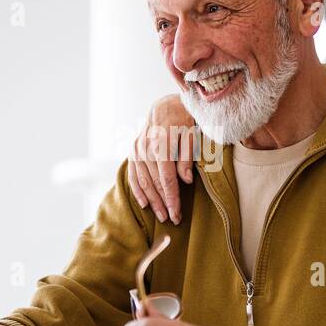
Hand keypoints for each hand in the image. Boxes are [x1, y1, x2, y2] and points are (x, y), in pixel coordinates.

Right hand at [129, 94, 195, 224]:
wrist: (165, 105)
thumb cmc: (183, 119)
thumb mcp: (191, 134)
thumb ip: (188, 156)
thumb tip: (185, 180)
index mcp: (162, 143)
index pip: (167, 178)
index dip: (172, 198)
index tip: (177, 213)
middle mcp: (146, 148)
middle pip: (154, 182)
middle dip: (163, 203)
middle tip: (172, 219)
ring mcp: (137, 149)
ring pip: (143, 181)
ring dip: (151, 200)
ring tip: (160, 215)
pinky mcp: (133, 151)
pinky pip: (133, 174)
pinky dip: (138, 190)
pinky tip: (144, 204)